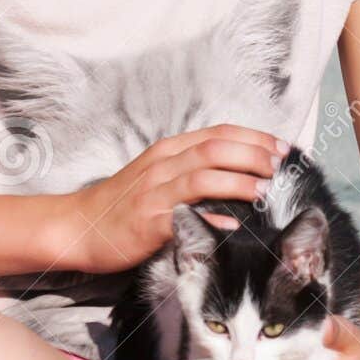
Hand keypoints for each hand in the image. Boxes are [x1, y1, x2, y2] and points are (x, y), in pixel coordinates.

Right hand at [60, 124, 287, 272]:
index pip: (218, 133)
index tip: (280, 147)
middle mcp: (163, 164)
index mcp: (168, 150)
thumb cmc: (123, 204)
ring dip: (240, 181)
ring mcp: (154, 191)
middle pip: (216, 148)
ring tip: (266, 190)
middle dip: (254, 154)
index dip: (254, 137)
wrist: (79, 226)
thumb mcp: (158, 177)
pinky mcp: (147, 220)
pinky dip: (211, 216)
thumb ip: (192, 172)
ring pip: (204, 176)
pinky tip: (232, 224)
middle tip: (280, 166)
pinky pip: (184, 215)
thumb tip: (238, 175)